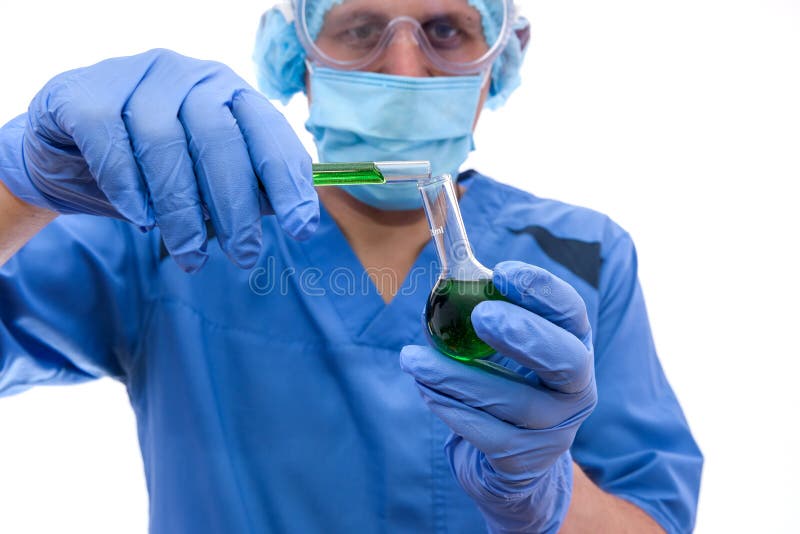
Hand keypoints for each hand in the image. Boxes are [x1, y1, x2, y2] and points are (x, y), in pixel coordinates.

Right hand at [0, 48, 317, 271]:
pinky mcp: (85, 93)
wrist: (68, 152)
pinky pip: (110, 140)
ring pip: (164, 143)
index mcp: (229, 92)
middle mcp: (189, 76)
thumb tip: (292, 215)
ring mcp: (136, 77)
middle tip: (244, 255)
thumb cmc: (154, 169)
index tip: (301, 228)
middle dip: (236, 206)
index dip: (287, 181)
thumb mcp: (207, 179)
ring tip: (190, 255)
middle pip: (219, 138)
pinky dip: (129, 187)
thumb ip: (247, 188)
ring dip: (181, 210)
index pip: (268, 132)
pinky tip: (140, 220)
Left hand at [400, 261, 596, 532]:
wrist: (517, 463)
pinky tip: (424, 389)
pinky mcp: (524, 460)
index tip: (502, 272)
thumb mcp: (506, 348)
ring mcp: (554, 429)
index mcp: (572, 346)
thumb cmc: (507, 386)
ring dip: (454, 376)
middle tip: (481, 316)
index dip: (541, 291)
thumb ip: (487, 308)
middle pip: (565, 360)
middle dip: (524, 335)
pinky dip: (449, 408)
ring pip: (509, 401)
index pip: (570, 313)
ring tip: (411, 358)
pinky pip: (485, 433)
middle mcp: (575, 389)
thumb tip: (448, 261)